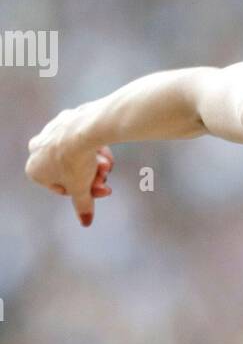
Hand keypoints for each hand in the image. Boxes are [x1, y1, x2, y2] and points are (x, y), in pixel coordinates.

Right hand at [25, 108, 113, 226]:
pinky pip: (81, 140)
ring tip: (107, 164)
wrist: (84, 129)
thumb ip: (83, 206)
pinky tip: (104, 150)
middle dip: (91, 177)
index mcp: (34, 170)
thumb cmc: (76, 161)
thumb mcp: (81, 188)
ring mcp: (49, 134)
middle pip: (71, 171)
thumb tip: (86, 222)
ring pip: (78, 155)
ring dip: (95, 163)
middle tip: (106, 180)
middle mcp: (36, 151)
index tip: (99, 190)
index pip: (62, 187)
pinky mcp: (64, 120)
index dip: (83, 191)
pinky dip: (94, 147)